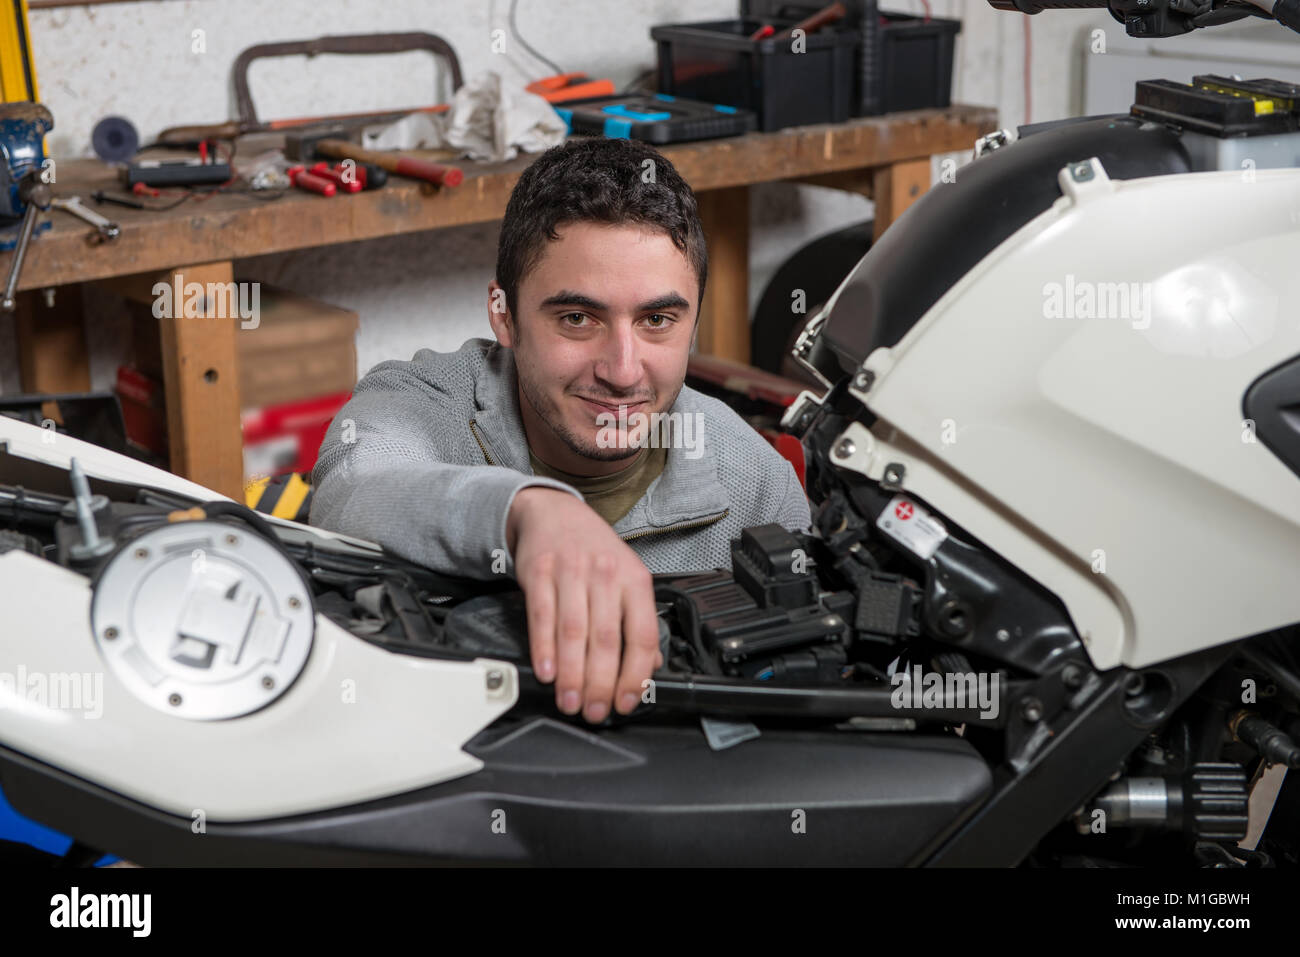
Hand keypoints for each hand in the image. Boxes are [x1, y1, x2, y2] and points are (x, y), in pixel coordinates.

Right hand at [507, 487, 660, 722]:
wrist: (554, 513)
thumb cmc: (594, 551)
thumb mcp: (627, 577)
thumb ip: (637, 621)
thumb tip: (648, 666)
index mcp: (634, 579)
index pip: (641, 634)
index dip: (634, 674)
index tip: (626, 700)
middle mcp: (605, 574)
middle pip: (606, 639)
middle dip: (601, 684)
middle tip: (595, 710)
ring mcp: (571, 572)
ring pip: (574, 633)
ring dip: (571, 675)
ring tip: (570, 701)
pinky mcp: (540, 573)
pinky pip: (542, 617)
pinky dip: (544, 649)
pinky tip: (548, 672)